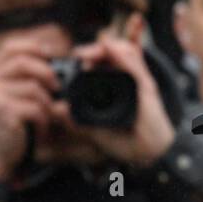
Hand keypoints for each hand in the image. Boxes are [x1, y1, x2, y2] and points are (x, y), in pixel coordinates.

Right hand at [0, 33, 64, 181]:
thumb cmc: (14, 122)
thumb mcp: (21, 97)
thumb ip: (35, 81)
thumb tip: (66, 71)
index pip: (11, 47)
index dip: (33, 46)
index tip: (51, 55)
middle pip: (24, 63)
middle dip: (48, 73)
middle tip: (59, 88)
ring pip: (34, 88)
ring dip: (48, 105)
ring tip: (46, 117)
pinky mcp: (2, 112)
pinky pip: (35, 109)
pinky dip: (44, 120)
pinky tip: (41, 128)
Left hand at [58, 33, 174, 167]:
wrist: (146, 153)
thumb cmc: (124, 141)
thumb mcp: (94, 127)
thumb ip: (76, 118)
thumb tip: (55, 109)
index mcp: (117, 86)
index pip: (104, 61)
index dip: (90, 55)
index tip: (75, 59)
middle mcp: (129, 80)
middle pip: (113, 52)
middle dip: (95, 49)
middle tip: (78, 54)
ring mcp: (139, 81)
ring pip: (125, 51)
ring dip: (107, 48)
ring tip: (88, 53)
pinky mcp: (147, 87)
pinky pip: (136, 65)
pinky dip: (124, 55)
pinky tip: (111, 49)